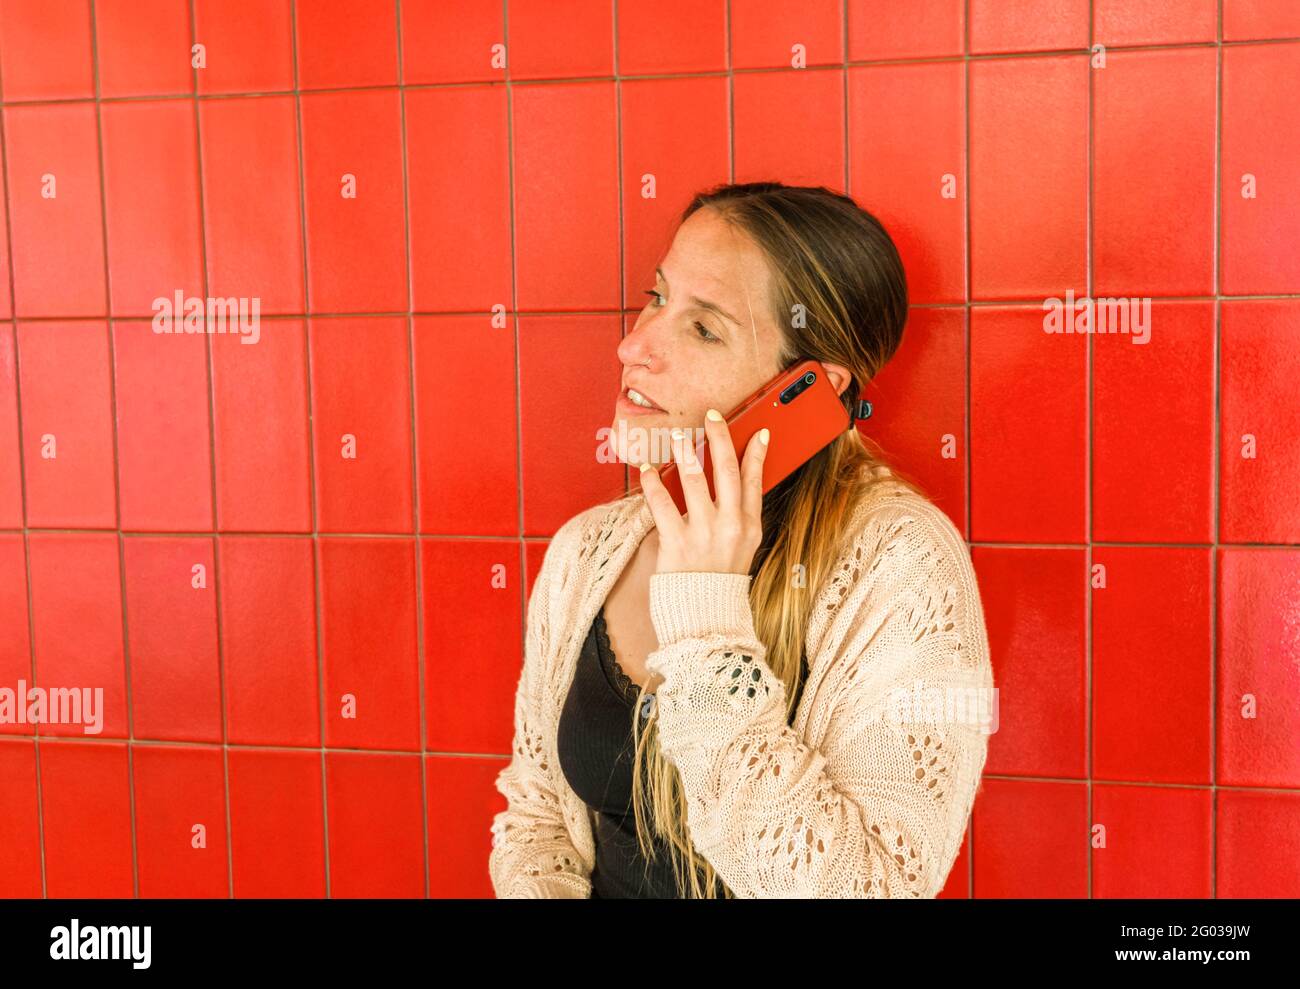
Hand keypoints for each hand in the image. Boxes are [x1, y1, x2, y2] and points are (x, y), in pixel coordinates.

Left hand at [638, 408, 769, 574]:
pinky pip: (662, 503)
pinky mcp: (677, 543)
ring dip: (685, 451)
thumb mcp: (742, 550)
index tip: (759, 432)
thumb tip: (735, 487)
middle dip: (720, 438)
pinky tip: (647, 470)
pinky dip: (653, 483)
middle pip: (727, 470)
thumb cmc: (719, 583)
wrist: (705, 620)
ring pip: (694, 479)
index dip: (757, 453)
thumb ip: (739, 519)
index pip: (756, 481)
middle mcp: (730, 526)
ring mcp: (704, 533)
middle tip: (712, 416)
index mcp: (749, 527)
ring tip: (677, 435)